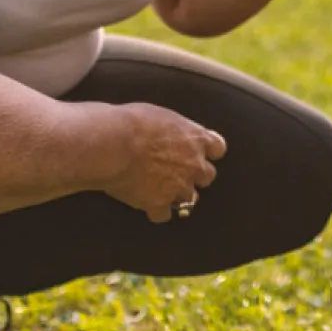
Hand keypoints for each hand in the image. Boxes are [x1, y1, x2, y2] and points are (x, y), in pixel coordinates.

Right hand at [98, 101, 225, 222]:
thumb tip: (168, 133)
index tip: (200, 151)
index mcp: (195, 138)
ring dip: (177, 195)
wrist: (113, 144)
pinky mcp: (159, 204)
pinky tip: (145, 204)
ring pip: (189, 199)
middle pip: (207, 176)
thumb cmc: (131, 122)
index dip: (209, 151)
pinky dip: (156, 210)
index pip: (217, 147)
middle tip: (176, 171)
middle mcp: (193, 165)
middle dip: (194, 175)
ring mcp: (178, 187)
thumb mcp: (160, 115)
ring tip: (161, 191)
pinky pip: (164, 215)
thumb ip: (173, 129)